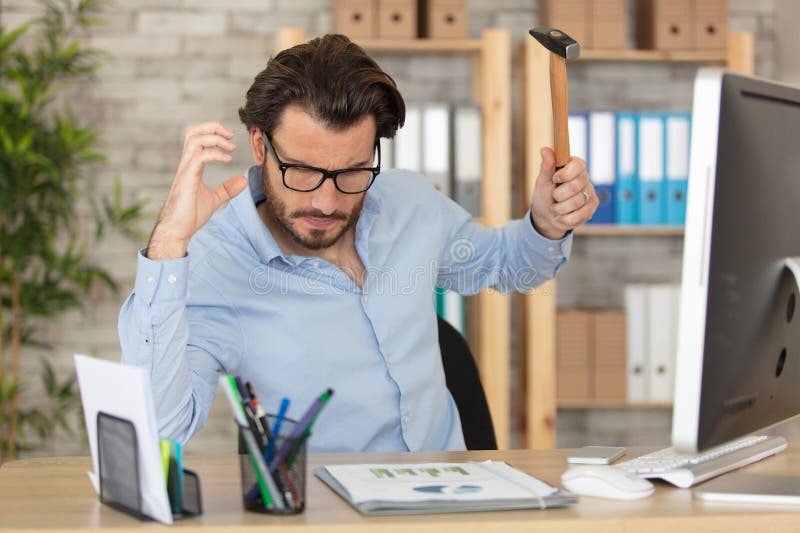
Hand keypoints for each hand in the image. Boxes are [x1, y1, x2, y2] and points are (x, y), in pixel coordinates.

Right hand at [147, 122, 248, 259]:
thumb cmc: (189, 215)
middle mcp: (186, 164)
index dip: (213, 131)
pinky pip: (199, 157)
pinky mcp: (187, 179)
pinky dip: (215, 154)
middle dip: (213, 127)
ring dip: (215, 138)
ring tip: (230, 147)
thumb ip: (227, 189)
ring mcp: (185, 170)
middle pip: (193, 131)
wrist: (176, 231)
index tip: (230, 139)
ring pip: (195, 139)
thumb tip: (243, 180)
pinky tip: (226, 160)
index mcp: (191, 166)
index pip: (196, 137)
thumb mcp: (214, 199)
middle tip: (231, 135)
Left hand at [530, 147, 597, 239]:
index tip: (555, 179)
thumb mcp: (542, 182)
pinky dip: (566, 218)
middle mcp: (584, 178)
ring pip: (577, 202)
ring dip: (560, 208)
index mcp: (573, 167)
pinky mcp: (592, 207)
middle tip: (554, 197)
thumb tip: (545, 149)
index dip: (565, 174)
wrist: (547, 217)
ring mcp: (590, 193)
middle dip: (558, 195)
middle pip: (575, 186)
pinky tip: (563, 215)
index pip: (578, 165)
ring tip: (557, 207)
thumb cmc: (544, 196)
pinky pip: (580, 214)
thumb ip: (546, 166)